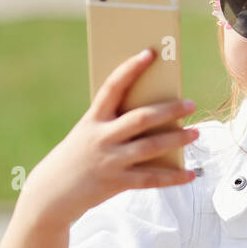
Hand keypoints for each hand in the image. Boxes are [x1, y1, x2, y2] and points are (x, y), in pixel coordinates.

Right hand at [19, 47, 197, 228]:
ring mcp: (110, 161)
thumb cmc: (76, 158)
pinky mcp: (116, 183)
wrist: (51, 194)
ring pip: (151, 146)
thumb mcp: (87, 134)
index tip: (150, 53)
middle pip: (141, 118)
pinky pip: (151, 179)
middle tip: (190, 104)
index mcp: (93, 119)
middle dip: (169, 110)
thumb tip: (155, 117)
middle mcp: (102, 137)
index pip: (113, 87)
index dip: (131, 68)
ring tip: (196, 133)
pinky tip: (190, 174)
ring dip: (177, 139)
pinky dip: (173, 177)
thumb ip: (113, 124)